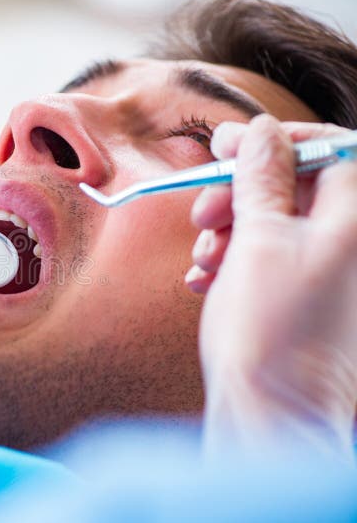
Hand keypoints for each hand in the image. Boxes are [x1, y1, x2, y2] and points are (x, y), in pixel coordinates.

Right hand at [186, 115, 356, 462]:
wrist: (272, 414)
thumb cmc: (269, 329)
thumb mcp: (257, 238)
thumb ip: (260, 176)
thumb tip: (259, 131)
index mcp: (356, 220)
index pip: (329, 149)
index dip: (275, 142)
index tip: (229, 149)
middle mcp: (352, 244)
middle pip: (299, 186)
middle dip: (243, 193)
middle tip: (204, 212)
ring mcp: (333, 273)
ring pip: (279, 223)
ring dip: (232, 230)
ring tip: (204, 258)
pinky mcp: (310, 298)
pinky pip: (273, 257)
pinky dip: (237, 259)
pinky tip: (207, 278)